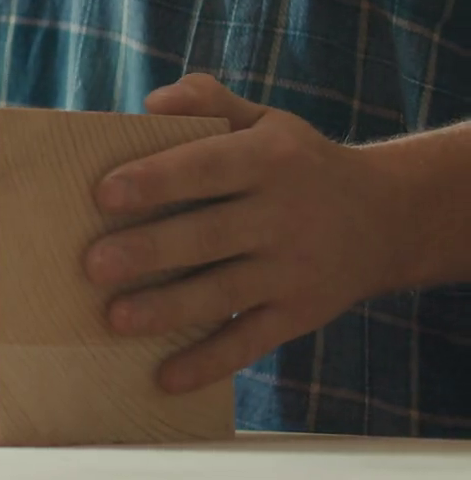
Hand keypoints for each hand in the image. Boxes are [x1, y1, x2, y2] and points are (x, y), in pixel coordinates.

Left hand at [83, 73, 409, 393]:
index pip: (207, 168)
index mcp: (269, 160)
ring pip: (225, 292)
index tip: (103, 193)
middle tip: (92, 264)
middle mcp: (283, 216)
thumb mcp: (265, 121)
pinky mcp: (299, 314)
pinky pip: (250, 341)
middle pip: (208, 235)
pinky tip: (164, 378)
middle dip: (149, 251)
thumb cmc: (296, 162)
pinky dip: (209, 362)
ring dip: (169, 309)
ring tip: (114, 318)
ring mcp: (293, 270)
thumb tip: (154, 101)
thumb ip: (210, 102)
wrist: (387, 219)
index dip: (157, 180)